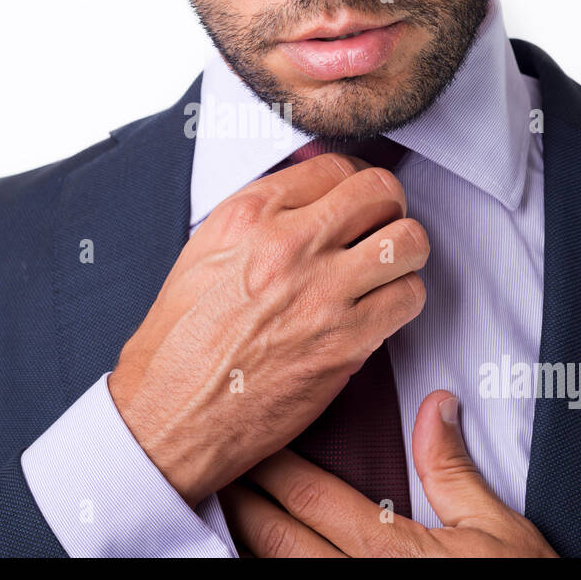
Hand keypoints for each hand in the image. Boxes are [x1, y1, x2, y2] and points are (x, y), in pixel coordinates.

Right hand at [108, 152, 429, 507]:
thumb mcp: (202, 254)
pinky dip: (403, 300)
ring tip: (385, 271)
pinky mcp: (346, 341)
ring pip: (408, 241)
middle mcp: (289, 244)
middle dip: (387, 208)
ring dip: (403, 255)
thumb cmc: (178, 343)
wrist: (172, 413)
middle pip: (380, 191)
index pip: (333, 166)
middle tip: (379, 230)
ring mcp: (322, 292)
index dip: (352, 184)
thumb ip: (256, 221)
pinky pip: (409, 297)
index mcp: (249, 215)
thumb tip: (304, 202)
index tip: (353, 204)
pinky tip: (379, 310)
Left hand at [218, 390, 557, 556]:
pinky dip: (270, 570)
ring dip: (245, 541)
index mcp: (393, 553)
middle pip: (276, 540)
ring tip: (222, 510)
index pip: (311, 501)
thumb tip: (435, 407)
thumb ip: (453, 471)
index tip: (248, 439)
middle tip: (215, 467)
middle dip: (241, 502)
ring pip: (277, 573)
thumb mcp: (499, 530)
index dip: (273, 469)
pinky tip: (259, 555)